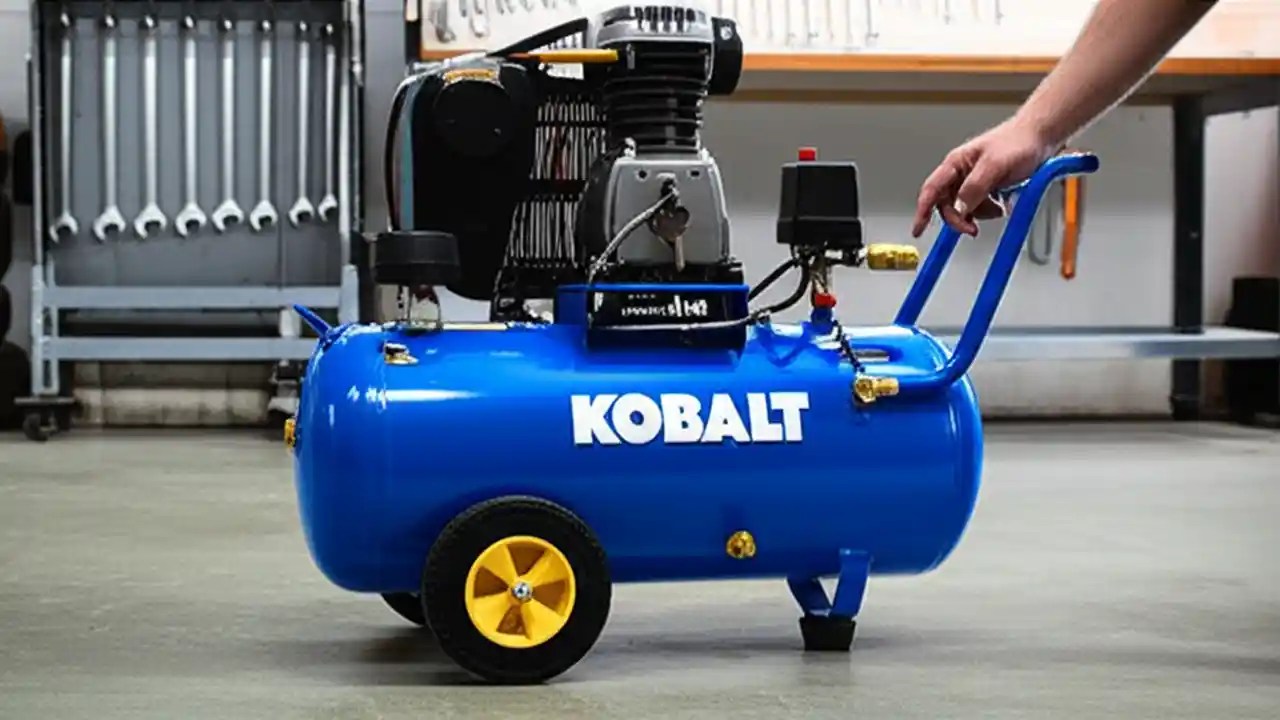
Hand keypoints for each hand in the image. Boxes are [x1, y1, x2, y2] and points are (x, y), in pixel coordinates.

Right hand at [911, 119, 1056, 237]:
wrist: (1042, 136)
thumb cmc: (1018, 142)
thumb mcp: (994, 166)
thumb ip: (974, 188)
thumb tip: (958, 210)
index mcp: (955, 163)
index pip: (931, 190)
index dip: (922, 211)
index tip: (918, 229)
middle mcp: (961, 173)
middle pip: (947, 204)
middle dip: (959, 219)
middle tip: (971, 230)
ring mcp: (974, 181)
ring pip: (965, 208)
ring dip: (979, 214)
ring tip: (998, 207)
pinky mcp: (988, 187)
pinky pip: (980, 207)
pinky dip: (990, 210)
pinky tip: (1002, 203)